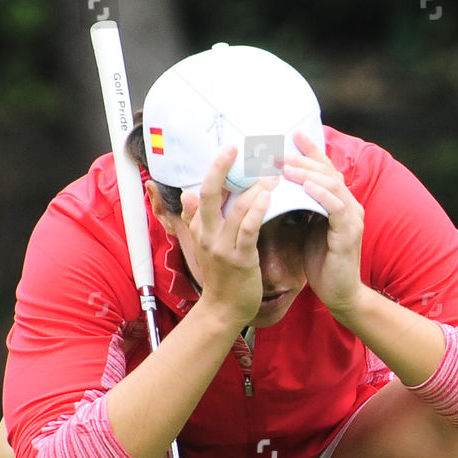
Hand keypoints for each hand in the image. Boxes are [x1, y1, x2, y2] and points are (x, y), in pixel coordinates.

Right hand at [179, 145, 277, 329]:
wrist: (223, 309)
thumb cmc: (220, 277)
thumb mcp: (203, 245)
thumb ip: (196, 219)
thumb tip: (187, 194)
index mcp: (200, 228)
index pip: (203, 191)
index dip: (216, 169)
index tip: (230, 150)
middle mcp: (207, 235)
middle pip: (208, 193)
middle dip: (221, 168)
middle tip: (238, 148)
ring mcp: (222, 247)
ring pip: (235, 209)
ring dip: (253, 189)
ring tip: (270, 174)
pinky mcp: (240, 259)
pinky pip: (248, 230)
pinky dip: (257, 211)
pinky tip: (269, 197)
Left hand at [282, 129, 365, 317]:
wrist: (340, 294)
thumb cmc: (322, 262)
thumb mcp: (308, 229)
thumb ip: (300, 208)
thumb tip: (277, 190)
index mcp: (339, 202)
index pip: (325, 169)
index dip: (311, 151)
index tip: (292, 135)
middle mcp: (349, 205)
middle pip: (327, 172)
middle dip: (303, 159)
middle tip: (279, 151)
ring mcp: (352, 218)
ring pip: (332, 185)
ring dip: (308, 173)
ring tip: (286, 166)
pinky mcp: (349, 234)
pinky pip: (335, 208)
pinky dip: (321, 195)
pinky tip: (305, 187)